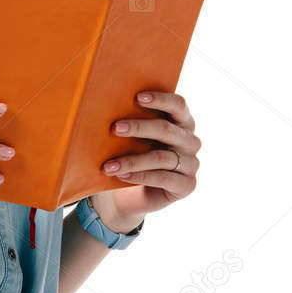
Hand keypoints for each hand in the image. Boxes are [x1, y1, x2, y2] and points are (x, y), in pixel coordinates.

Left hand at [93, 89, 199, 231]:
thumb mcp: (131, 138)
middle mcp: (190, 140)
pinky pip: (163, 178)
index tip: (137, 97)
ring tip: (108, 165)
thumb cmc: (132, 156)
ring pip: (161, 157)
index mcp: (181, 121)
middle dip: (138, 127)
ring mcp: (191, 163)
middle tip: (114, 128)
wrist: (133, 194)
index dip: (160, 99)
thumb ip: (128, 122)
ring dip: (131, 160)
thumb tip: (100, 105)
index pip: (177, 105)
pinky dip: (140, 176)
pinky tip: (121, 176)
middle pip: (166, 129)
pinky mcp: (187, 185)